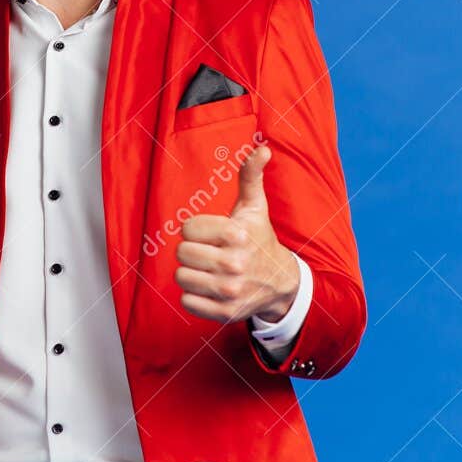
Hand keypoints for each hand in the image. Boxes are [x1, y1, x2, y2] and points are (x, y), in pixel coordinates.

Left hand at [174, 144, 299, 323]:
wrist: (281, 283)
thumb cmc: (259, 239)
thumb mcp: (254, 207)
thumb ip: (251, 176)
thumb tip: (262, 148)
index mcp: (238, 234)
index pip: (187, 228)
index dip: (196, 230)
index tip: (212, 234)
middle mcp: (235, 263)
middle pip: (181, 253)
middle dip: (191, 251)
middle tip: (209, 252)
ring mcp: (230, 290)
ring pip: (181, 277)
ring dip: (191, 273)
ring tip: (208, 270)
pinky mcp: (225, 312)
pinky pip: (187, 301)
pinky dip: (194, 296)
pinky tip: (210, 288)